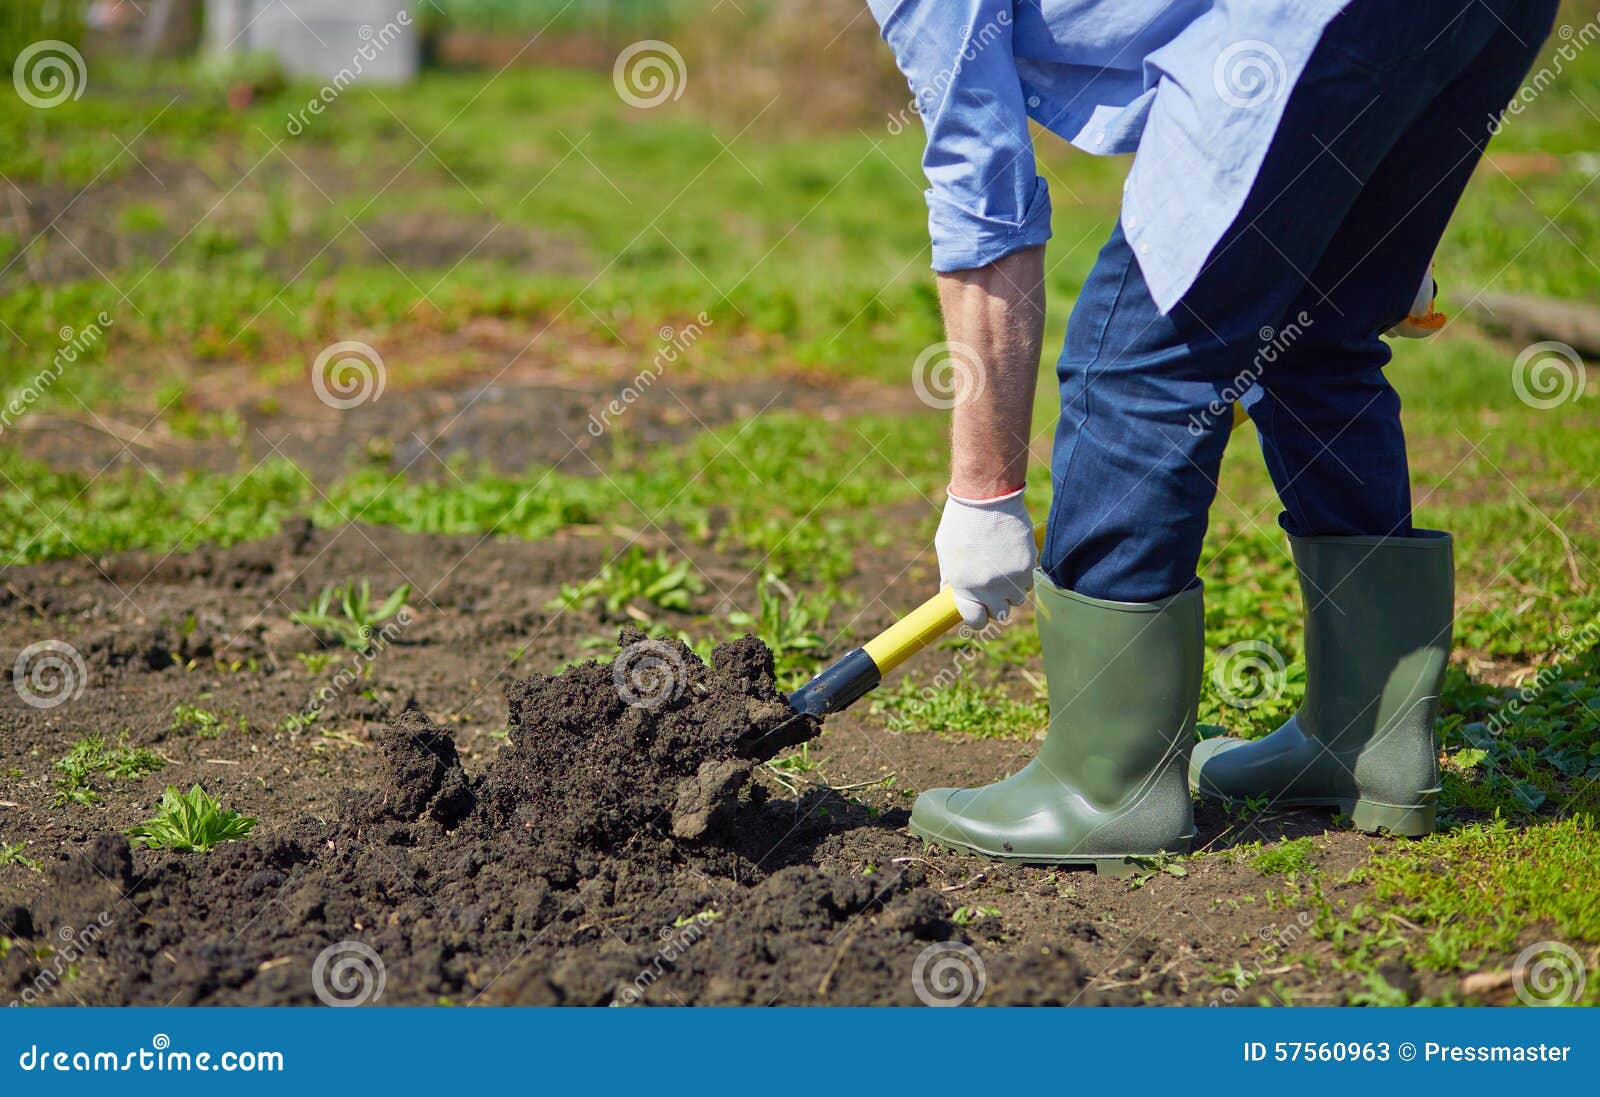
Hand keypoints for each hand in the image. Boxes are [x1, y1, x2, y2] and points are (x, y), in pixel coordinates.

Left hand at [935, 487, 1036, 627]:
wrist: (986, 496)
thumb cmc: (961, 521)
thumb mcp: (946, 552)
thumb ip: (950, 578)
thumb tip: (949, 595)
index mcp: (965, 586)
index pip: (976, 621)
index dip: (978, 618)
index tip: (979, 611)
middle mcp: (989, 587)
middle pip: (1000, 613)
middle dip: (996, 604)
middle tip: (992, 588)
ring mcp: (1011, 577)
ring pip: (1018, 598)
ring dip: (1012, 589)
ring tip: (1002, 567)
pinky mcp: (1029, 564)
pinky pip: (1029, 580)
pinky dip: (1023, 573)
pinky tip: (1012, 555)